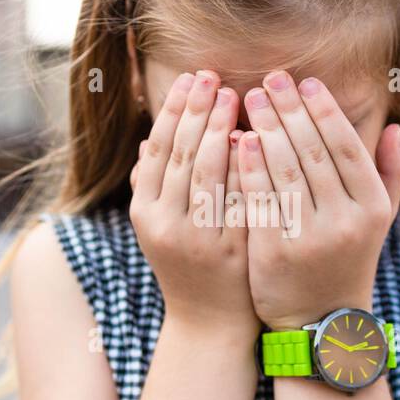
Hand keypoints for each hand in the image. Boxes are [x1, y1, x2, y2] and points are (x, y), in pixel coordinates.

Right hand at [130, 70, 255, 337]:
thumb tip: (147, 142)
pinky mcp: (230, 250)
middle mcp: (165, 223)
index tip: (190, 79)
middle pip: (181, 154)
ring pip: (207, 173)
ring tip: (235, 96)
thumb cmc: (189, 266)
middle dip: (197, 110)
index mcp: (144, 211)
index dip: (173, 110)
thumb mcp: (161, 226)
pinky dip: (244, 166)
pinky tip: (255, 138)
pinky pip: (237, 198)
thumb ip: (153, 186)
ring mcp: (197, 238)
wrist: (209, 323)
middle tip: (213, 76)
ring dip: (219, 130)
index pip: (158, 148)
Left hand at [236, 71, 399, 329]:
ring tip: (249, 99)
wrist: (321, 322)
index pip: (347, 146)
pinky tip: (238, 140)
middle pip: (313, 152)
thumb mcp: (378, 221)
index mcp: (372, 207)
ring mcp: (309, 238)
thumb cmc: (347, 260)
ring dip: (266, 128)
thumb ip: (390, 173)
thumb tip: (392, 126)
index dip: (325, 111)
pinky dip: (248, 167)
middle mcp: (345, 221)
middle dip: (290, 110)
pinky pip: (259, 200)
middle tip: (270, 79)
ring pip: (284, 171)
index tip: (306, 82)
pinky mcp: (275, 254)